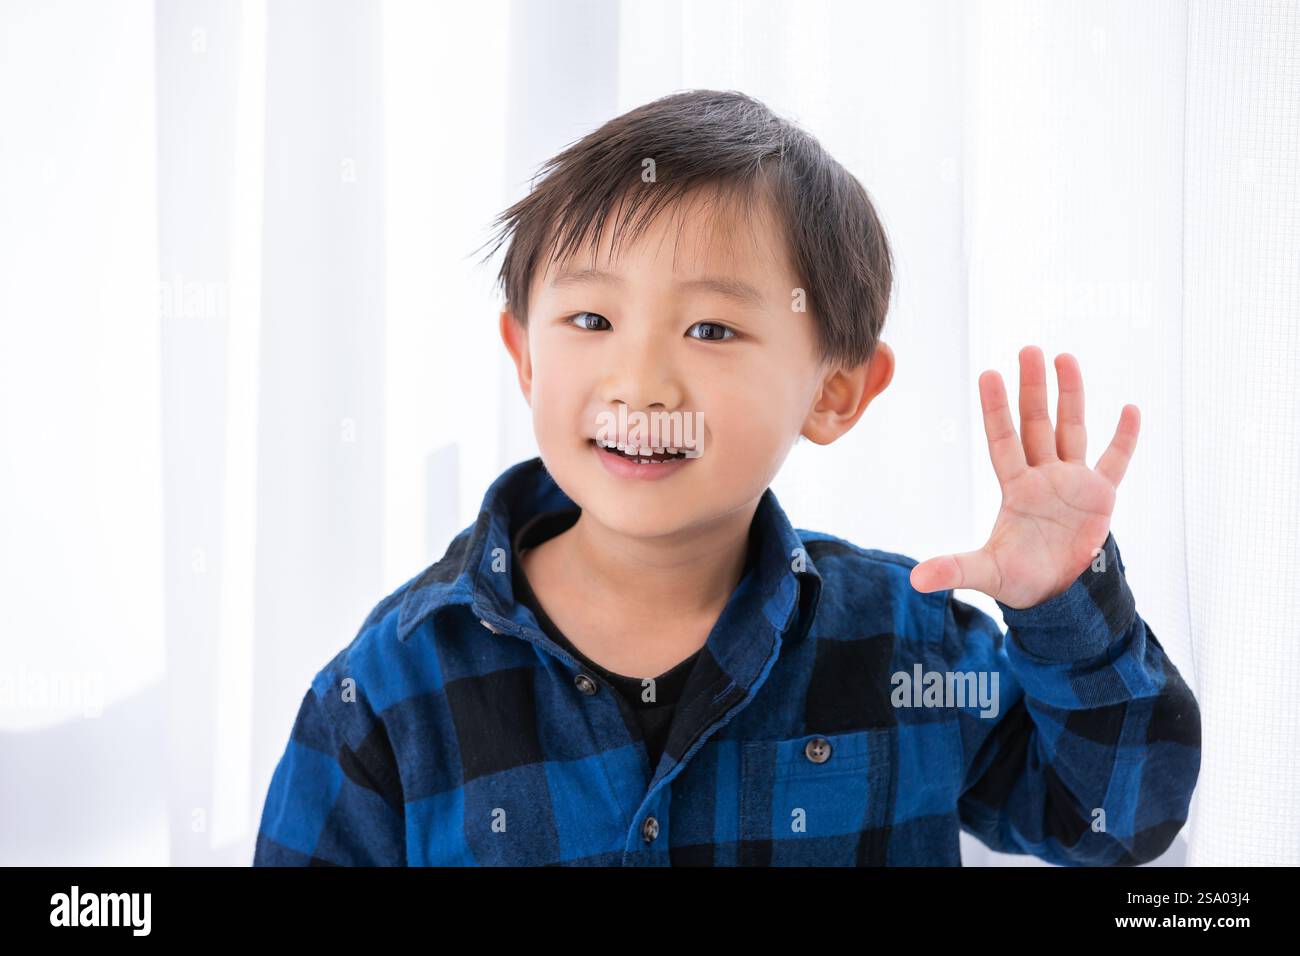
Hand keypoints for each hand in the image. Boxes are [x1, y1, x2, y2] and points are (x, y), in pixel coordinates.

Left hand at [910, 346, 1139, 608]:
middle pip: (1036, 424)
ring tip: (1065, 358)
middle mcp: (1042, 477)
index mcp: (1015, 489)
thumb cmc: (1019, 579)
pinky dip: (1124, 438)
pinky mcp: (1101, 496)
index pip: (1003, 440)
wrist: (1057, 594)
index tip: (988, 374)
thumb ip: (955, 570)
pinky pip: (1115, 461)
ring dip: (1070, 396)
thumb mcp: (986, 573)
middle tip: (1028, 350)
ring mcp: (1073, 482)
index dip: (996, 409)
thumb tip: (916, 581)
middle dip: (1032, 388)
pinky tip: (1130, 409)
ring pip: (1071, 430)